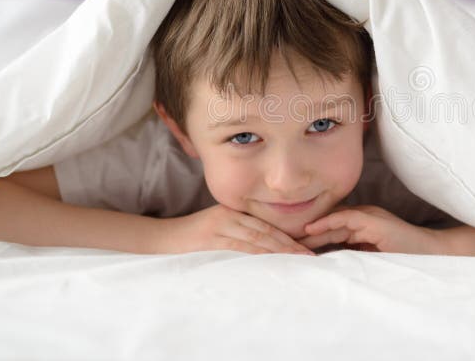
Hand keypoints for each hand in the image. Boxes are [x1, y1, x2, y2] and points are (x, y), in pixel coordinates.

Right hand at [154, 203, 314, 254]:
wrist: (163, 238)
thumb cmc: (192, 239)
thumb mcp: (219, 231)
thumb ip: (240, 235)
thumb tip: (265, 251)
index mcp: (236, 212)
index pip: (268, 226)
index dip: (289, 238)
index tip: (307, 249)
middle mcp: (232, 215)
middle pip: (268, 231)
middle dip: (290, 244)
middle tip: (311, 256)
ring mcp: (222, 224)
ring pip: (258, 237)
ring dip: (280, 249)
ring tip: (298, 259)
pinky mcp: (212, 237)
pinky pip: (240, 245)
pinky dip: (257, 253)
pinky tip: (270, 261)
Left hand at [296, 205, 440, 254]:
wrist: (430, 256)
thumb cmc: (402, 259)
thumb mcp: (368, 258)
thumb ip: (349, 257)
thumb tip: (323, 267)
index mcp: (361, 227)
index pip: (330, 231)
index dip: (310, 237)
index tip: (290, 244)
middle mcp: (362, 218)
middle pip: (328, 224)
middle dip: (306, 232)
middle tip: (281, 238)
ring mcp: (368, 217)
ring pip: (333, 221)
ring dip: (312, 228)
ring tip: (290, 235)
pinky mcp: (374, 221)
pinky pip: (346, 219)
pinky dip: (327, 223)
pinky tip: (311, 229)